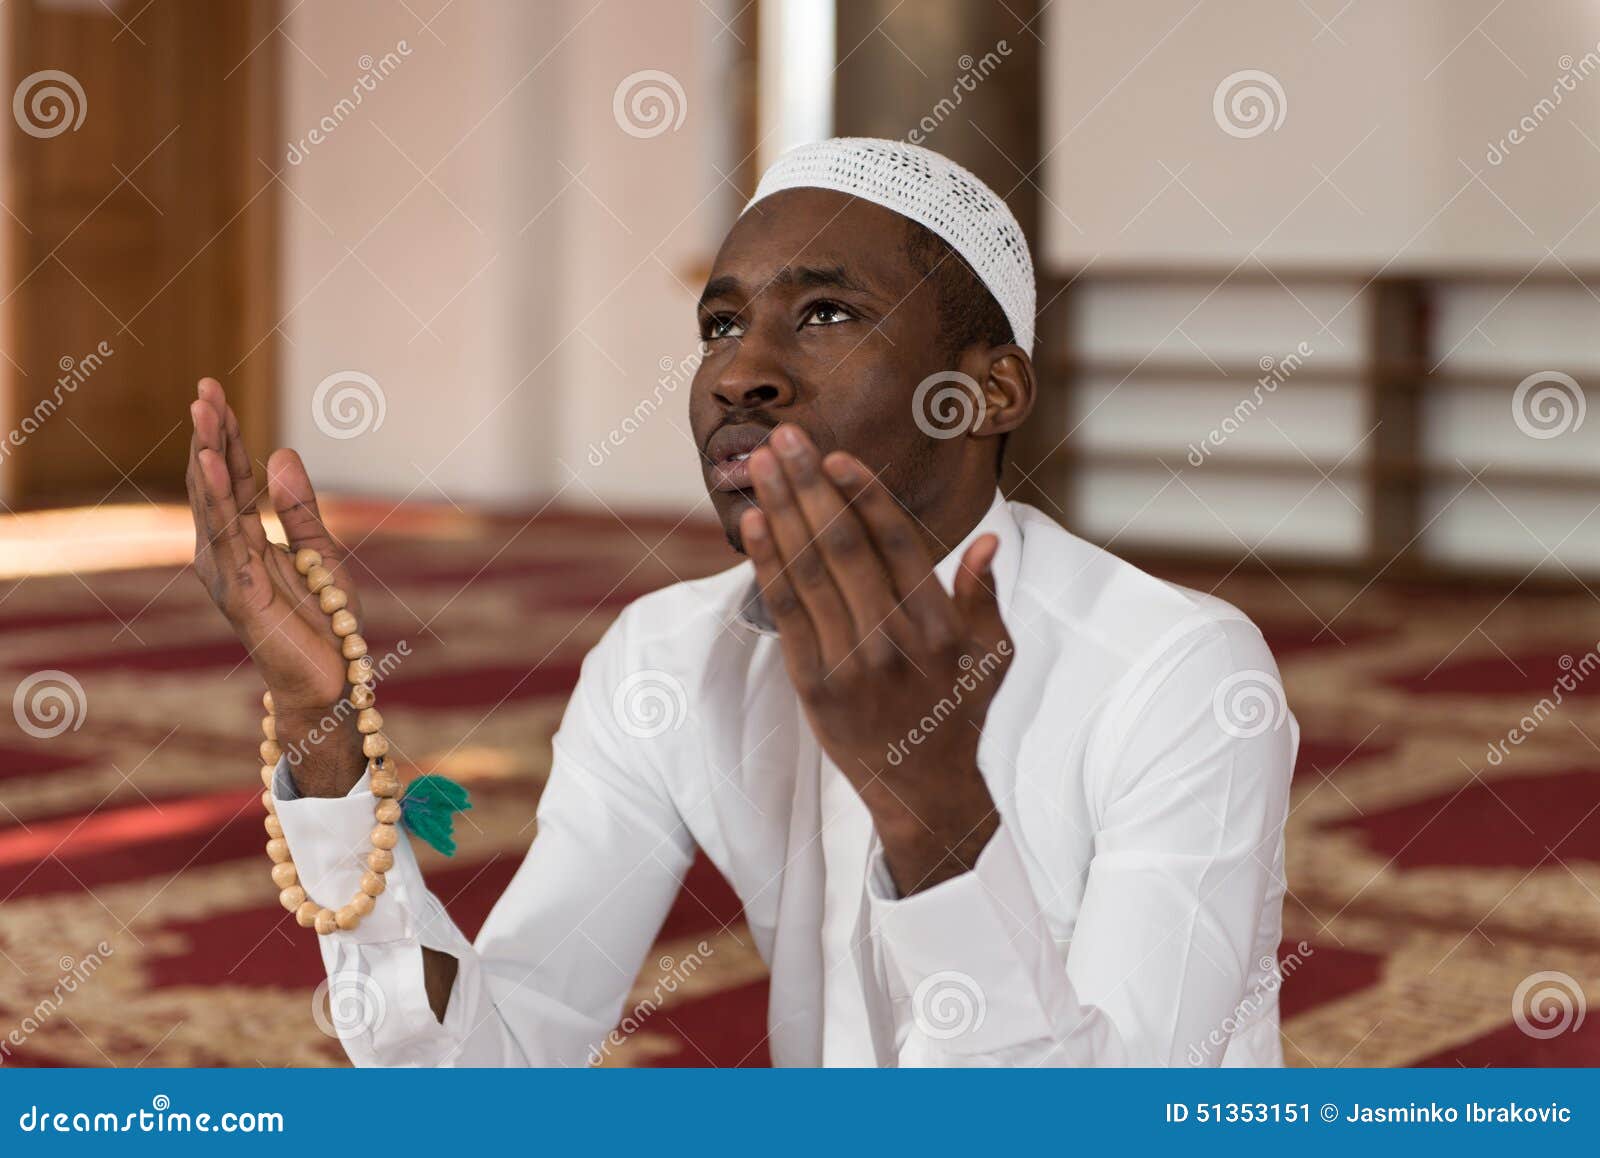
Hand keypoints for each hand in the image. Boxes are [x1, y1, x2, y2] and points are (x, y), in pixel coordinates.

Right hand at [185, 377, 366, 795]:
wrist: (332, 678)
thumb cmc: (324, 621)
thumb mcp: (320, 551)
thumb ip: (298, 507)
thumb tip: (281, 452)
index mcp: (245, 539)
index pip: (233, 477)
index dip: (226, 435)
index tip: (215, 391)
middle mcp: (225, 551)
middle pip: (216, 482)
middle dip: (210, 434)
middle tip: (203, 387)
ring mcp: (228, 571)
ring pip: (213, 502)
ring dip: (208, 454)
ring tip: (202, 410)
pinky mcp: (239, 590)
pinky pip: (227, 536)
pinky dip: (219, 497)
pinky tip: (214, 462)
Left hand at [740, 425, 1012, 894]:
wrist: (923, 793)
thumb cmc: (958, 714)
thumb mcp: (992, 658)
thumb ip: (984, 598)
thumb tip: (987, 541)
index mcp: (938, 624)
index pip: (896, 544)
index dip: (865, 494)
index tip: (836, 455)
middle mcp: (894, 640)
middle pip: (844, 546)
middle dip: (811, 485)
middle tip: (784, 438)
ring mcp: (850, 663)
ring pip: (810, 572)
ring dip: (781, 511)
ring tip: (760, 464)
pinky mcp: (813, 686)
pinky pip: (786, 612)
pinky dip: (767, 563)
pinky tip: (754, 523)